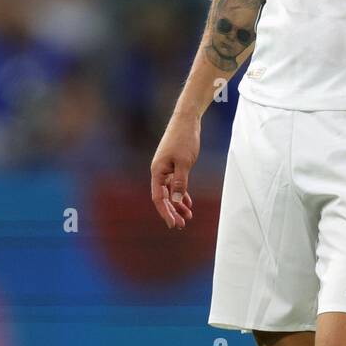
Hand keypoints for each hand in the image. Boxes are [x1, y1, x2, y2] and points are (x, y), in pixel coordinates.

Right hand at [150, 112, 199, 228]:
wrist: (187, 121)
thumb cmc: (184, 139)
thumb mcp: (184, 163)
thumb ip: (180, 182)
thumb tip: (177, 201)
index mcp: (157, 171)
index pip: (159, 197)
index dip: (165, 212)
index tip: (173, 224)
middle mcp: (159, 172)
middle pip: (164, 197)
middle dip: (172, 212)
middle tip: (181, 225)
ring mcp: (166, 168)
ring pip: (171, 192)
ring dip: (178, 204)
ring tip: (188, 217)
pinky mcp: (174, 165)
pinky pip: (176, 184)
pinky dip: (182, 194)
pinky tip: (188, 203)